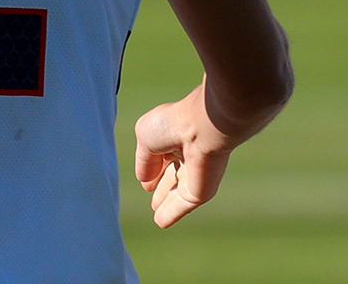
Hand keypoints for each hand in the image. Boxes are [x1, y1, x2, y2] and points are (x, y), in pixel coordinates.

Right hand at [133, 82, 236, 228]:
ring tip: (156, 212)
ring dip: (167, 203)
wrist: (203, 129)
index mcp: (174, 136)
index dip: (152, 169)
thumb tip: (146, 181)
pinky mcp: (200, 192)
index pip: (161, 157)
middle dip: (163, 187)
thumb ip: (143, 161)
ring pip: (178, 193)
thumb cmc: (173, 125)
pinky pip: (183, 205)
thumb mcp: (145, 136)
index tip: (146, 182)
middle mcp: (187, 155)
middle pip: (173, 175)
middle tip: (154, 201)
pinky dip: (172, 213)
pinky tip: (161, 222)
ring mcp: (195, 174)